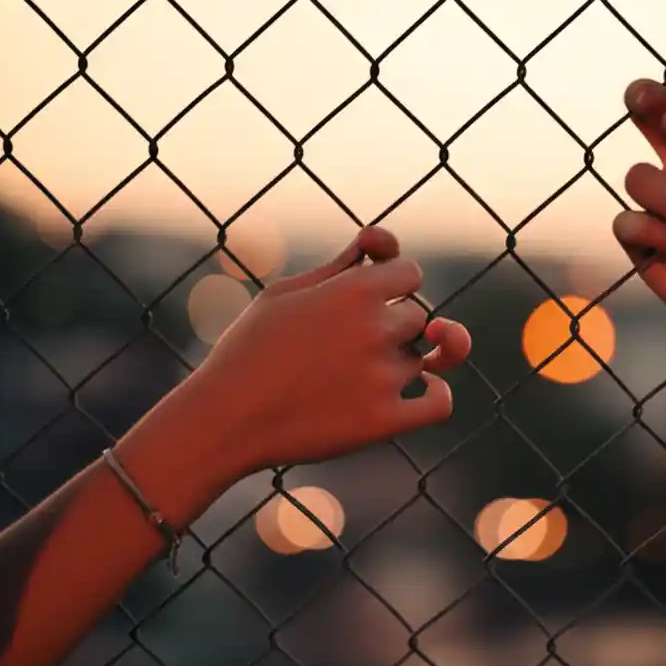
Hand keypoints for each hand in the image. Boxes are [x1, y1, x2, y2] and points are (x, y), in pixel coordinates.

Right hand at [167, 226, 471, 488]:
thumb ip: (340, 266)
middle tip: (343, 346)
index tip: (374, 298)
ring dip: (395, 365)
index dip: (393, 284)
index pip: (410, 274)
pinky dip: (438, 393)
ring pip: (418, 361)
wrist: (226, 418)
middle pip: (415, 318)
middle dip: (389, 327)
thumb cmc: (249, 349)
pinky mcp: (384, 421)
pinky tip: (428, 386)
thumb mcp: (285, 292)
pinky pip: (439, 403)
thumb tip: (380, 244)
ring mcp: (383, 377)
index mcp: (354, 291)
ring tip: (344, 377)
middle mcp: (376, 330)